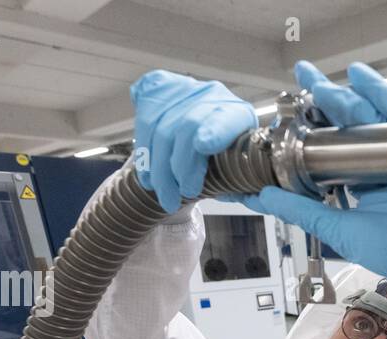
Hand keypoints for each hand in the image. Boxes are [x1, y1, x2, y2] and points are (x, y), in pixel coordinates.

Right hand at [130, 70, 257, 212]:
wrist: (204, 117)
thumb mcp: (240, 164)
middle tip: (179, 196)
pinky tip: (148, 178)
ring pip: (161, 130)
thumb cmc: (226, 151)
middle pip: (187, 127)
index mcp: (238, 114)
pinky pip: (145, 123)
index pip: (226, 119)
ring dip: (159, 170)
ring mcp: (184, 91)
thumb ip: (239, 180)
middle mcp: (211, 97)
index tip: (203, 146)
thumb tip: (242, 200)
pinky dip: (144, 154)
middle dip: (180, 167)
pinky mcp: (159, 90)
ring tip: (165, 195)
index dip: (214, 131)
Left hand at [237, 61, 386, 295]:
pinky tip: (359, 75)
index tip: (290, 108)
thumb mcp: (336, 228)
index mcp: (356, 178)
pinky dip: (379, 92)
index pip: (330, 143)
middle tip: (303, 76)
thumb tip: (263, 197)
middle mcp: (376, 161)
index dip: (311, 123)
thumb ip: (300, 210)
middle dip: (322, 97)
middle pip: (346, 121)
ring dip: (342, 96)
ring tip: (319, 84)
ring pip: (366, 114)